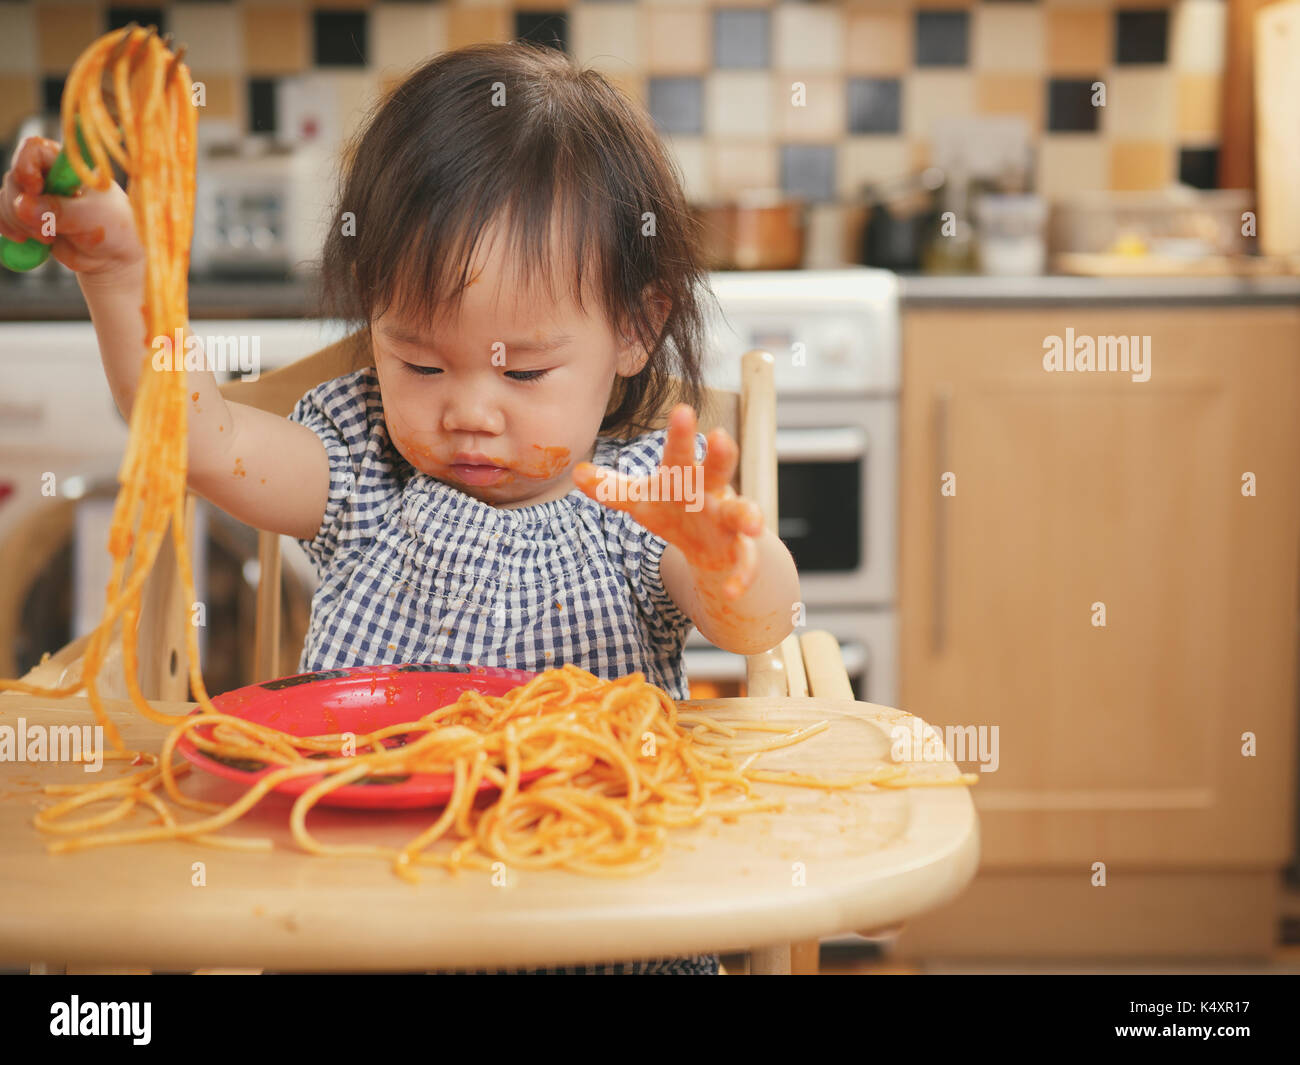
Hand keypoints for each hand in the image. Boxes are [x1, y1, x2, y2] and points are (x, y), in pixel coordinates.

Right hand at [0, 136, 142, 278]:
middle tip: (46, 229)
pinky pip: (3, 215)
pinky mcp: (30, 217)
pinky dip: (7, 227)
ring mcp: (37, 197)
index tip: (35, 188)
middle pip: (15, 178)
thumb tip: (23, 206)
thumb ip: (61, 211)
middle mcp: (49, 176)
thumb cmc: (114, 229)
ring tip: (48, 238)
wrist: (114, 257)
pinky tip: (23, 240)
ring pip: (7, 199)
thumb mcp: (93, 217)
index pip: (35, 148)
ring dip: (19, 222)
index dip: (26, 166)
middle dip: (23, 207)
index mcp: (68, 166)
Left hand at [574, 404, 763, 599]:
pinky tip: (730, 592)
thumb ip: (613, 488)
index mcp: (686, 476)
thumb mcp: (642, 500)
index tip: (682, 410)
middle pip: (718, 470)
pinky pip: (746, 562)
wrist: (710, 546)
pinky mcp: (739, 550)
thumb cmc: (674, 511)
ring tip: (753, 524)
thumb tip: (577, 471)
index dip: (680, 434)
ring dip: (749, 515)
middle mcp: (711, 491)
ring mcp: (728, 520)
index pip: (680, 453)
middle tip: (721, 437)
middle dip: (720, 456)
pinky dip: (741, 577)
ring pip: (743, 513)